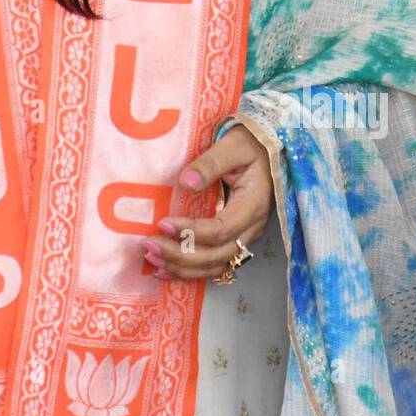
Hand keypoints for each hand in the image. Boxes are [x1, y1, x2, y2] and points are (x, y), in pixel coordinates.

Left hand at [141, 126, 273, 280]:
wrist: (265, 149)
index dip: (192, 231)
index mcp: (252, 205)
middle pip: (217, 255)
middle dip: (182, 256)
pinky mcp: (235, 239)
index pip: (221, 229)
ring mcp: (244, 236)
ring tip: (152, 261)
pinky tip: (166, 269)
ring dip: (183, 268)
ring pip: (215, 265)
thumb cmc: (250, 145)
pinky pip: (214, 263)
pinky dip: (190, 270)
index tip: (163, 223)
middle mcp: (251, 228)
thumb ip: (210, 163)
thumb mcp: (233, 145)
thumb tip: (186, 182)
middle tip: (150, 246)